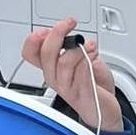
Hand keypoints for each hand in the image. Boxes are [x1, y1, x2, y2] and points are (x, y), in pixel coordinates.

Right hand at [21, 17, 122, 132]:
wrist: (106, 111)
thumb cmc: (93, 86)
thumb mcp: (80, 60)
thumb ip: (72, 47)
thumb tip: (69, 34)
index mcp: (51, 69)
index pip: (30, 54)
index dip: (33, 40)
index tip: (46, 28)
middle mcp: (55, 79)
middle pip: (46, 55)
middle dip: (58, 34)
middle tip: (69, 23)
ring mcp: (68, 88)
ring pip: (64, 63)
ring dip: (78, 49)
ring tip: (90, 44)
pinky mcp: (83, 95)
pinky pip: (82, 75)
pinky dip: (88, 60)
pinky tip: (93, 53)